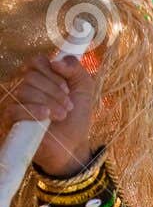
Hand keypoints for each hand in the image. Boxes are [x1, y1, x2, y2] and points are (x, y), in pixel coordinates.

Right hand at [8, 56, 99, 177]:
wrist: (73, 146)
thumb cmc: (76, 118)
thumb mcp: (84, 89)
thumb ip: (75, 68)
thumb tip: (56, 61)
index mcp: (42, 76)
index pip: (37, 62)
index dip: (52, 73)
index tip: (67, 88)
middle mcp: (28, 86)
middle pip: (32, 76)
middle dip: (54, 92)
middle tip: (68, 106)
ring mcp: (19, 102)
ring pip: (26, 91)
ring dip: (49, 103)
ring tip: (62, 116)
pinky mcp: (13, 120)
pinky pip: (16, 108)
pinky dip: (33, 111)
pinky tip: (46, 116)